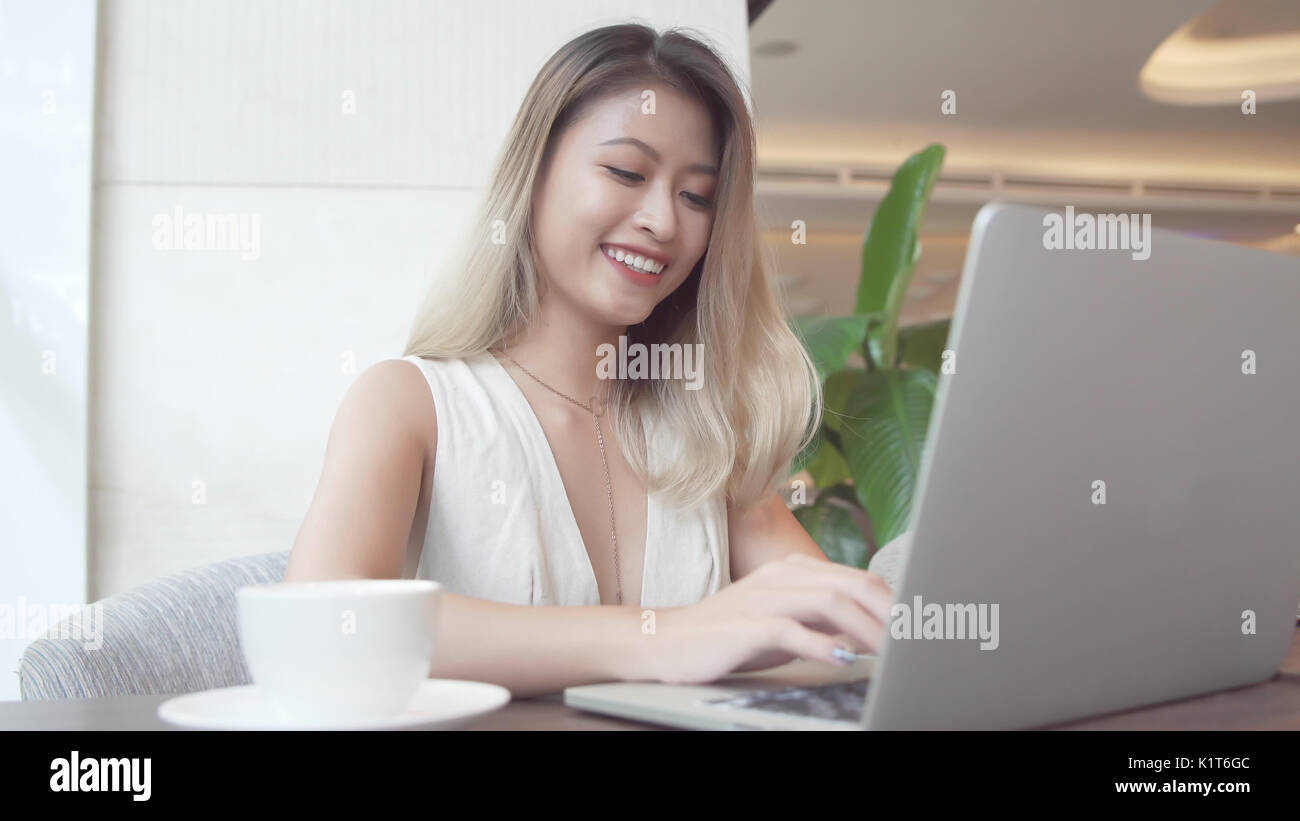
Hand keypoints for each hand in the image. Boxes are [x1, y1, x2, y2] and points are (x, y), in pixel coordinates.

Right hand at [645, 554, 894, 685]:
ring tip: (891, 652)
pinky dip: (822, 644)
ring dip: (867, 629)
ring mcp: (762, 598)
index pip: (859, 579)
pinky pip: (790, 629)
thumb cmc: (729, 635)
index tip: (922, 628)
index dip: (896, 602)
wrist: (665, 641)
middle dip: (892, 613)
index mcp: (795, 570)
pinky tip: (843, 658)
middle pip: (852, 585)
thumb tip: (875, 629)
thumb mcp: (785, 622)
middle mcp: (782, 576)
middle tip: (918, 641)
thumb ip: (824, 620)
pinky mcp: (744, 625)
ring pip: (829, 602)